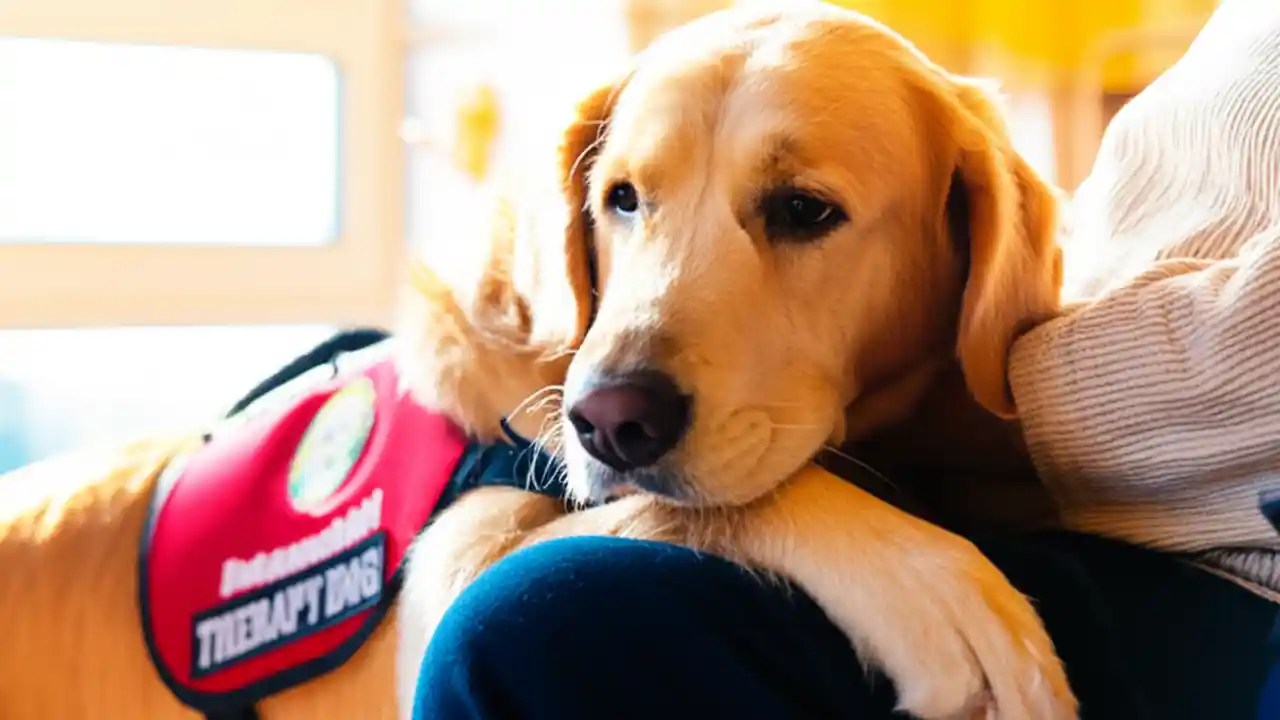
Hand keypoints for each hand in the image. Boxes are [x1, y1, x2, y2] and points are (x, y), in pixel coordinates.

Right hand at [735, 466, 1076, 718]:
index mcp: (974, 566)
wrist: (804, 515)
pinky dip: (934, 705)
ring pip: (988, 686)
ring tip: (947, 707)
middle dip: (1028, 709)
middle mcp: (969, 585)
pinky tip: (911, 700)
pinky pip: (945, 690)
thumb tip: (984, 665)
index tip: (1057, 712)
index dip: (1051, 681)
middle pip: (1022, 667)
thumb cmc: (851, 544)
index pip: (1033, 634)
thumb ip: (960, 599)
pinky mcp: (911, 627)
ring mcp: (940, 606)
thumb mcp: (923, 562)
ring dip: (974, 710)